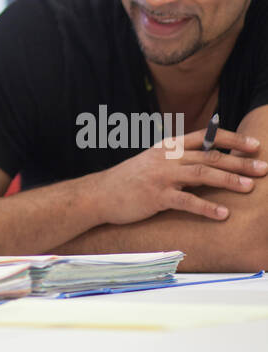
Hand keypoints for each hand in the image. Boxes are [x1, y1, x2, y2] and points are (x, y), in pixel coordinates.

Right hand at [95, 126, 265, 225]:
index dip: (231, 139)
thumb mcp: (154, 160)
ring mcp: (161, 176)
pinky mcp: (156, 196)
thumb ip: (178, 157)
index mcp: (169, 145)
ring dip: (229, 181)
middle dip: (239, 162)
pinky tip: (222, 214)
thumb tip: (208, 158)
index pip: (206, 137)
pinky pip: (186, 201)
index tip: (254, 145)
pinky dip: (206, 208)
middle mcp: (167, 156)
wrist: (100, 193)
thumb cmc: (130, 180)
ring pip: (202, 174)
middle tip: (263, 168)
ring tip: (250, 188)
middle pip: (210, 156)